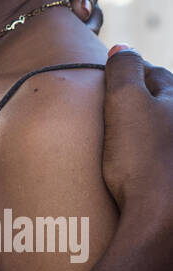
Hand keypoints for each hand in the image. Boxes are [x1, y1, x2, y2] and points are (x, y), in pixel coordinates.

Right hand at [102, 46, 172, 236]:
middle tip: (112, 111)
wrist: (161, 222)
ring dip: (146, 133)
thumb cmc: (144, 159)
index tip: (105, 81)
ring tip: (122, 142)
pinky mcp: (170, 180)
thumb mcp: (125, 102)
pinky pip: (161, 161)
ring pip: (162, 133)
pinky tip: (135, 170)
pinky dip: (148, 160)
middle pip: (162, 104)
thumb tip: (123, 48)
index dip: (126, 73)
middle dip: (141, 103)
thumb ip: (123, 68)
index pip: (153, 74)